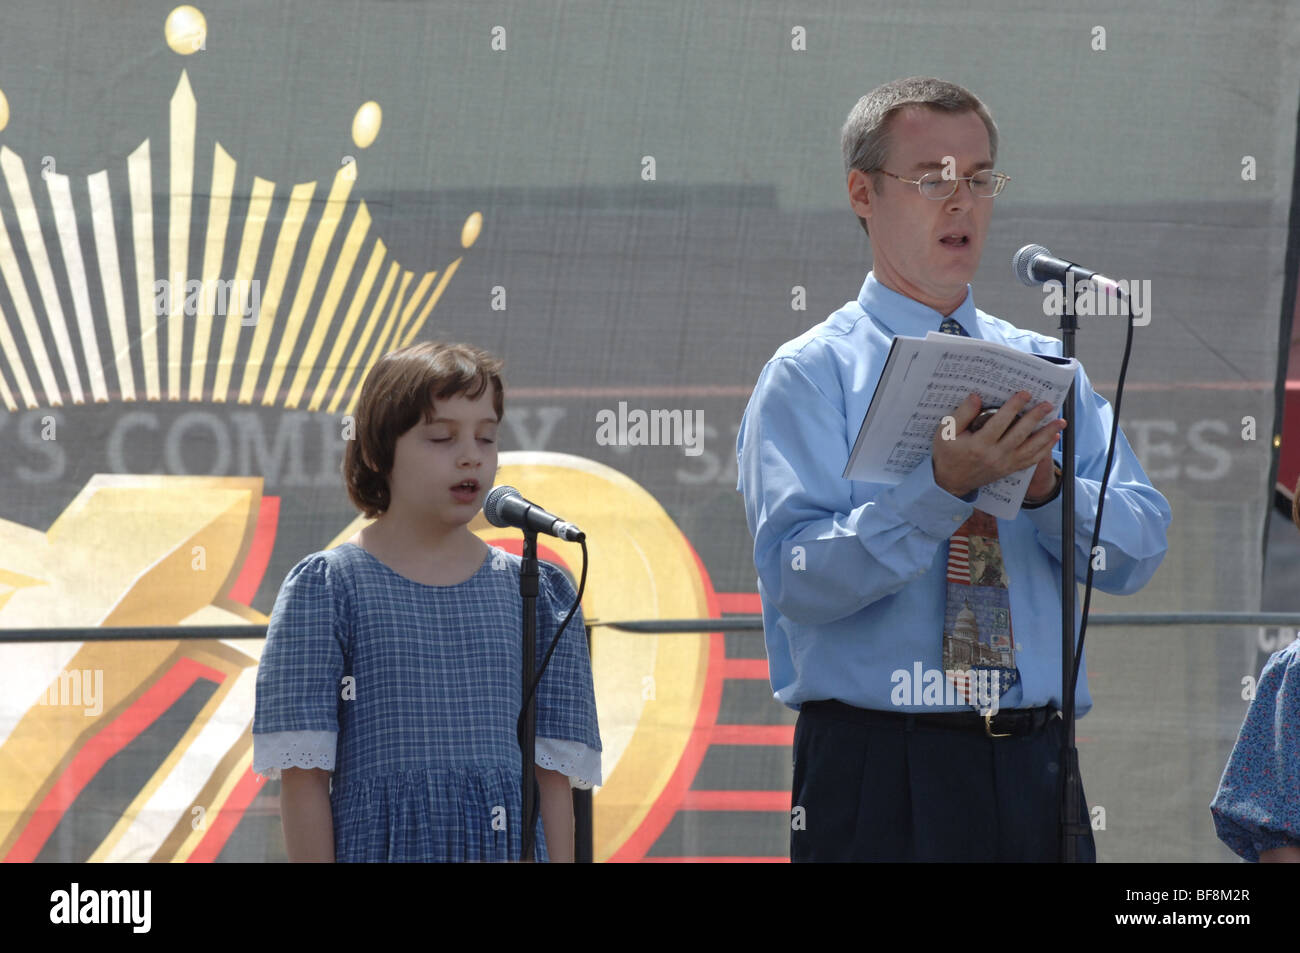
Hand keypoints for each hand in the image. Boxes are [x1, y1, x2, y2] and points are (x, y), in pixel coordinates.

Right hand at [931, 391, 1064, 498]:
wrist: (950, 482)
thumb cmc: (947, 454)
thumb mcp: (945, 432)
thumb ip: (962, 414)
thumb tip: (976, 397)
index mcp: (978, 445)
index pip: (1000, 422)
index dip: (1014, 406)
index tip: (1025, 393)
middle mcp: (994, 455)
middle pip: (1020, 434)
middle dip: (1036, 418)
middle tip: (1048, 404)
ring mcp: (1004, 464)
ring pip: (1031, 449)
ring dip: (1047, 434)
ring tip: (1060, 421)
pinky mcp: (1009, 469)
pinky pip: (1031, 460)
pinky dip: (1044, 449)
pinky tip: (1053, 438)